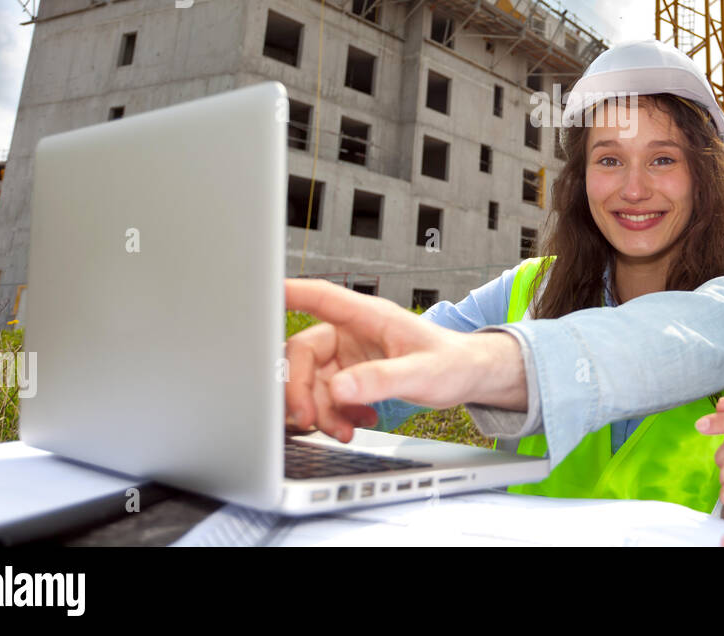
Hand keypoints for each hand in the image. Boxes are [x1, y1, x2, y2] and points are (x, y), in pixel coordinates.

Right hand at [283, 279, 527, 442]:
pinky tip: (357, 422)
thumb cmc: (452, 361)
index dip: (285, 293)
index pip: (318, 297)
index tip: (255, 296)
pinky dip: (333, 415)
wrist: (468, 376)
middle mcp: (350, 333)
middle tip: (310, 420)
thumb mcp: (421, 373)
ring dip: (318, 410)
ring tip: (344, 429)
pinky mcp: (350, 377)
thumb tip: (339, 388)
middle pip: (300, 353)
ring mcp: (348, 356)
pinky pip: (324, 397)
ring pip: (309, 381)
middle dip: (299, 389)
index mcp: (366, 316)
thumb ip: (381, 379)